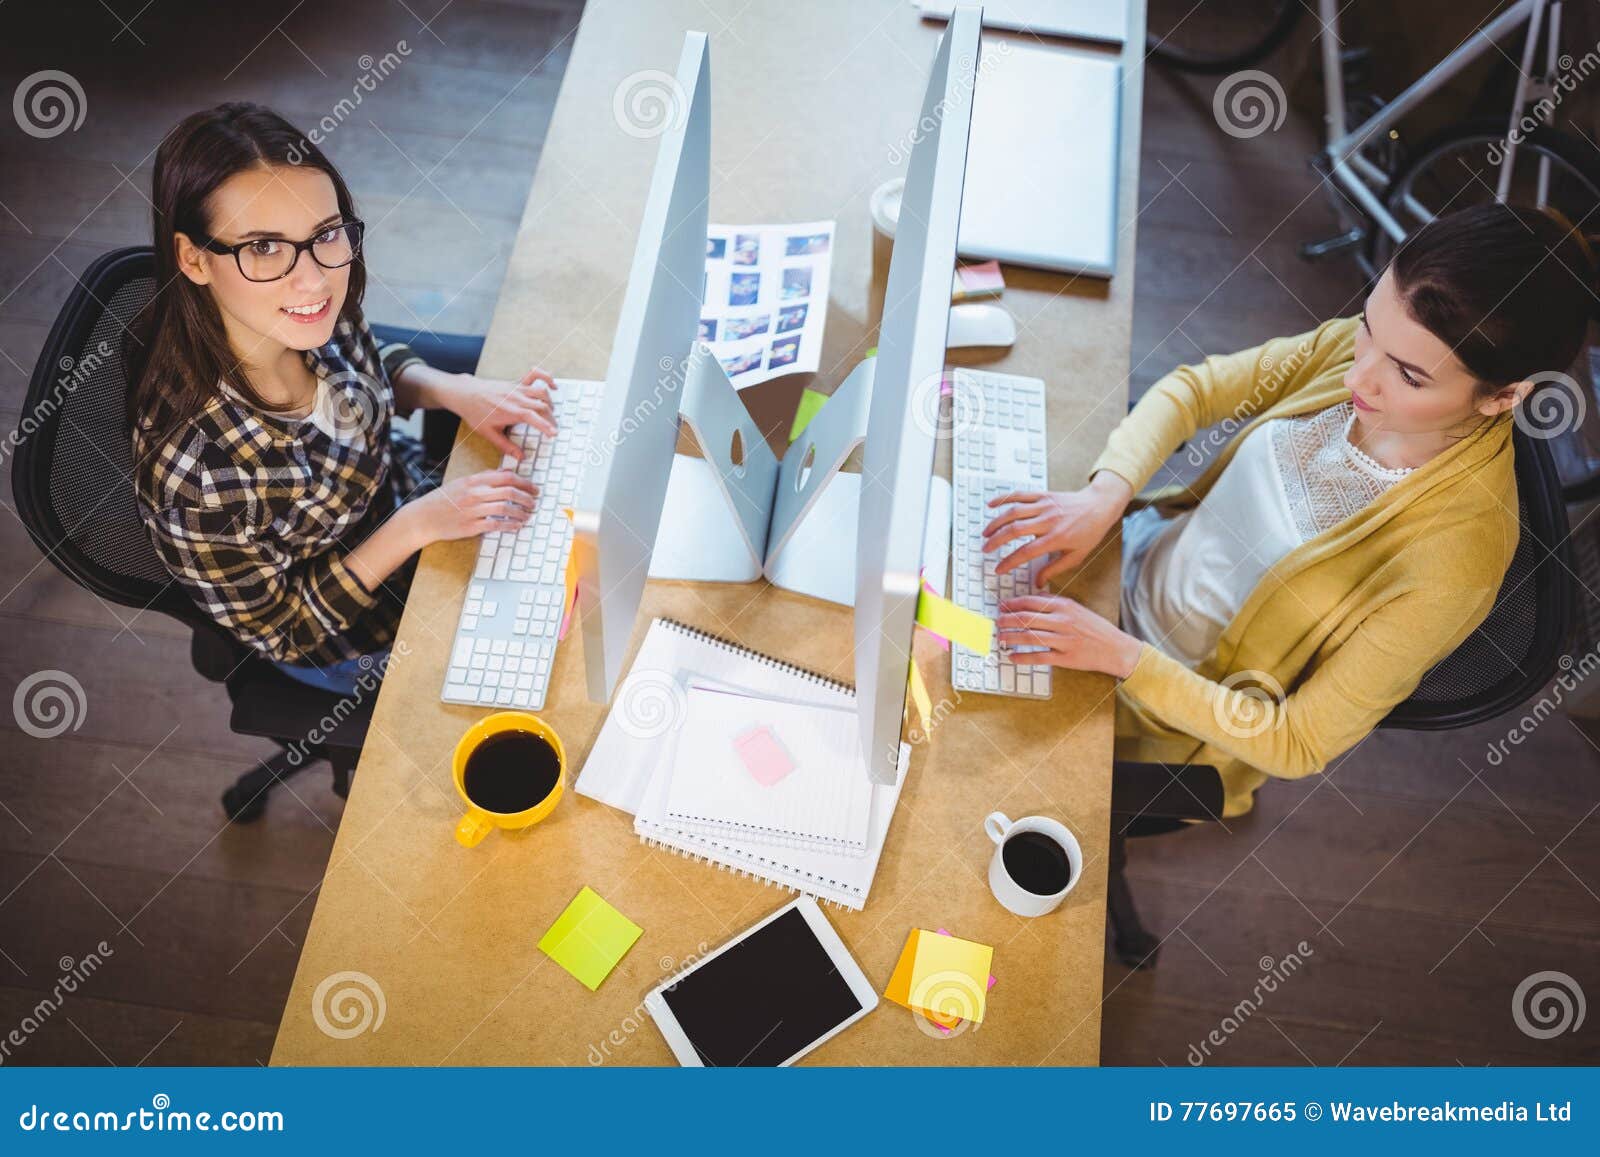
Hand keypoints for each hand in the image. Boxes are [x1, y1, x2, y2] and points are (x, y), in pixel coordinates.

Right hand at [397, 469, 538, 547]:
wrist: (423, 517)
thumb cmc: (444, 500)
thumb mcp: (462, 482)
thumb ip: (483, 478)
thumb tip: (504, 472)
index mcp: (474, 481)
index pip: (506, 477)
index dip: (524, 482)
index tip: (534, 488)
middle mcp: (474, 493)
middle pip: (509, 492)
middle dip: (526, 498)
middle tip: (534, 503)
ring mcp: (473, 510)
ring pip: (505, 508)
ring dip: (521, 512)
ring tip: (528, 515)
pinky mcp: (471, 526)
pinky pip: (496, 525)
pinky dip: (510, 525)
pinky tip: (517, 526)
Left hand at [437, 368, 557, 456]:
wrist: (465, 394)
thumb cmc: (475, 413)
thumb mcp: (489, 433)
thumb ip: (506, 446)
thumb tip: (520, 457)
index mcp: (512, 411)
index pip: (535, 418)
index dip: (547, 426)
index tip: (554, 434)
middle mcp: (518, 398)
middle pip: (543, 406)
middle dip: (551, 418)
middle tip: (551, 428)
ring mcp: (518, 388)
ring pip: (542, 392)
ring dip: (550, 402)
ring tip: (550, 413)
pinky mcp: (516, 382)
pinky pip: (534, 374)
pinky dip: (546, 377)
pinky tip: (552, 385)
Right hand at [981, 472, 1131, 585]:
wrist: (1099, 505)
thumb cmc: (1090, 532)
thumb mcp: (1076, 556)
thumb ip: (1055, 569)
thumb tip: (1038, 582)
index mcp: (1057, 538)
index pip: (1026, 551)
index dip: (1009, 561)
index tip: (998, 569)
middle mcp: (1048, 520)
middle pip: (1015, 530)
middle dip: (996, 541)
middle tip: (985, 550)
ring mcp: (1044, 506)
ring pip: (1013, 512)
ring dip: (996, 522)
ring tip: (985, 533)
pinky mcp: (1042, 495)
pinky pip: (1019, 495)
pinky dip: (1003, 499)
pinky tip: (990, 505)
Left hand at [995, 594, 1142, 678]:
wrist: (1116, 648)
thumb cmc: (1095, 628)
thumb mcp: (1077, 609)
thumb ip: (1055, 605)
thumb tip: (1031, 601)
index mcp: (1064, 606)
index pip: (1032, 602)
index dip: (1013, 604)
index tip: (1001, 606)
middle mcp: (1063, 621)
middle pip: (1026, 619)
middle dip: (1007, 620)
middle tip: (996, 622)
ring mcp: (1063, 640)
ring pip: (1029, 637)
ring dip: (1011, 637)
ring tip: (1000, 638)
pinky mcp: (1065, 658)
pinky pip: (1039, 657)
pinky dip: (1022, 657)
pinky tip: (1012, 657)